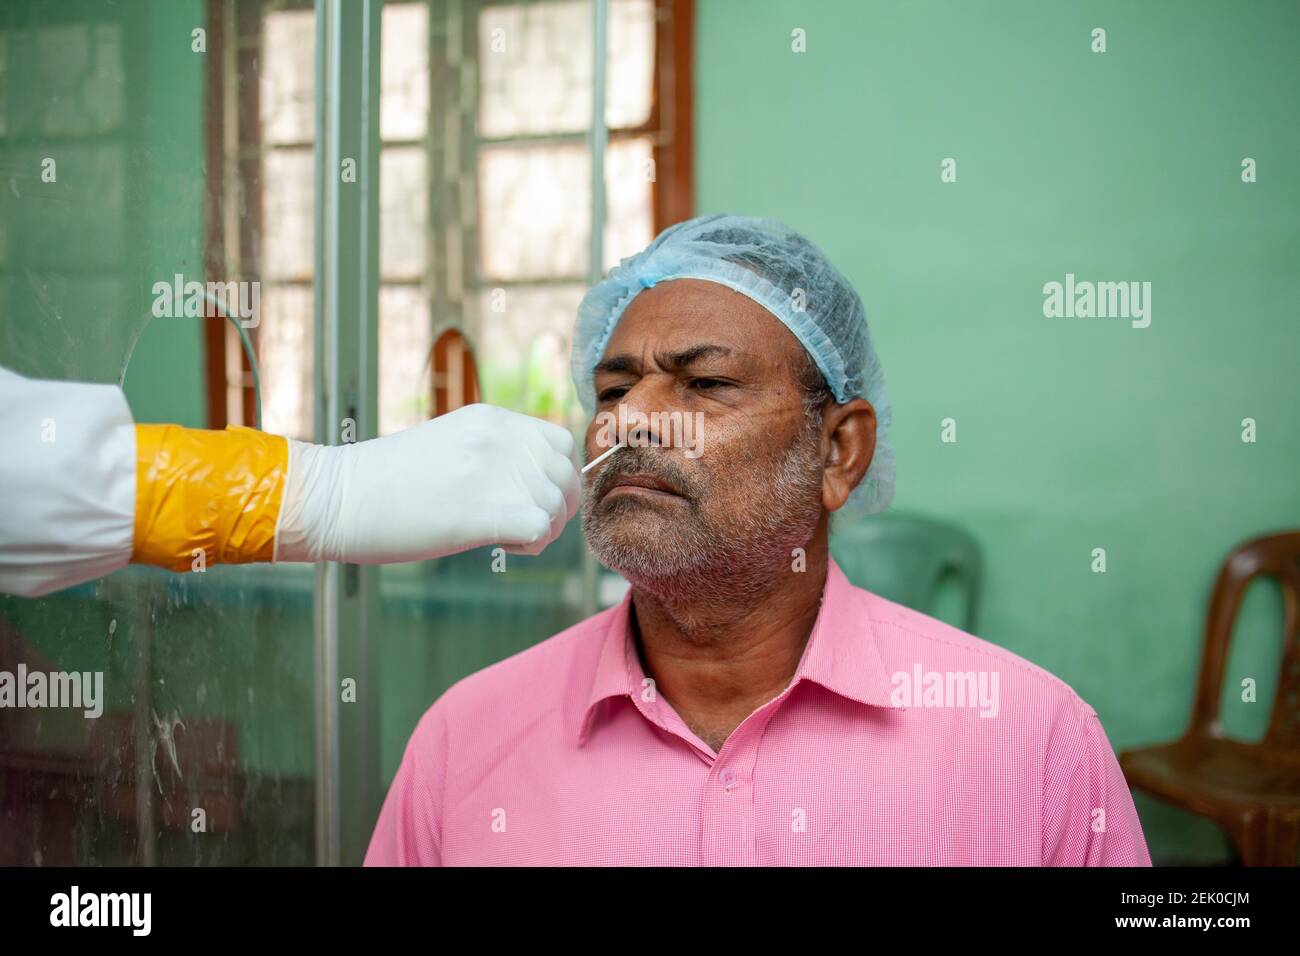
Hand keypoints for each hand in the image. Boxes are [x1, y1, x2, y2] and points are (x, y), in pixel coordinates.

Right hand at [277, 404, 580, 563]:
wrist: (339, 498)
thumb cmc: (387, 483)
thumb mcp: (451, 446)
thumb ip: (495, 453)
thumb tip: (535, 482)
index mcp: (491, 418)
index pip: (561, 442)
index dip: (559, 476)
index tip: (537, 499)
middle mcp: (498, 437)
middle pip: (566, 475)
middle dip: (557, 508)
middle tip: (526, 526)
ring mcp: (492, 470)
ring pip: (556, 504)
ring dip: (542, 529)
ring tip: (505, 537)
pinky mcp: (483, 508)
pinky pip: (541, 527)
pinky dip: (532, 545)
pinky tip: (502, 546)